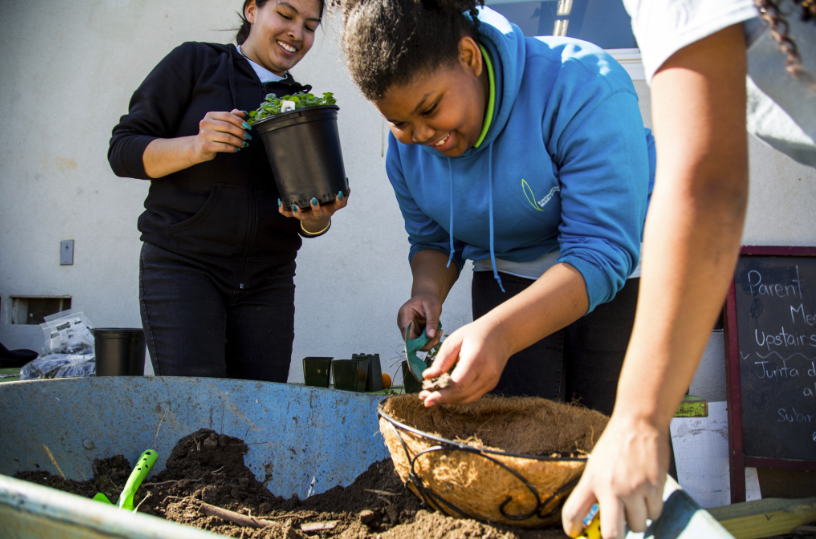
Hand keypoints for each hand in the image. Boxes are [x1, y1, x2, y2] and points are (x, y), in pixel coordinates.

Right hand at [192, 109, 250, 161]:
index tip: (248, 127)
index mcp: (210, 115)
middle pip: (228, 126)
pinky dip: (233, 148)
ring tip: (244, 144)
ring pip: (227, 137)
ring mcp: (204, 134)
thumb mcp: (221, 122)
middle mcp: (205, 123)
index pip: (227, 115)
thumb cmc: (213, 133)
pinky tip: (237, 149)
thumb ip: (232, 116)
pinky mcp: (206, 145)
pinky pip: (224, 146)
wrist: (199, 147)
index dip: (239, 121)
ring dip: (238, 141)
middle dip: (240, 132)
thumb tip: (244, 113)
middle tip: (248, 137)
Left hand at [278, 188, 350, 230]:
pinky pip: (290, 215)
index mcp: (330, 208)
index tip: (339, 193)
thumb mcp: (335, 200)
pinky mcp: (299, 215)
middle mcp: (320, 213)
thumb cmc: (327, 204)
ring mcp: (308, 215)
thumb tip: (346, 182)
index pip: (337, 205)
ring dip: (298, 212)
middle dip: (316, 207)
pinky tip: (280, 203)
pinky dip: (284, 210)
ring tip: (294, 206)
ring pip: (303, 216)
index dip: (339, 200)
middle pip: (318, 213)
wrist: (317, 219)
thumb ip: (341, 191)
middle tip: (313, 200)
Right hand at [397, 291, 443, 351]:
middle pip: (411, 341)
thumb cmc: (428, 299)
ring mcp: (408, 329)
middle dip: (426, 342)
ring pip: (417, 343)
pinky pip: (421, 340)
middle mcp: (403, 324)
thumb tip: (430, 336)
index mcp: (404, 315)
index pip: (407, 334)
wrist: (426, 296)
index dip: (417, 342)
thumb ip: (432, 321)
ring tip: (439, 331)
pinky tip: (437, 332)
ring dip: (429, 341)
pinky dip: (429, 339)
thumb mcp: (433, 307)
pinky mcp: (414, 332)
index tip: (431, 339)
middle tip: (439, 334)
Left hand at [418, 317, 511, 406]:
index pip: (458, 385)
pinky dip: (457, 397)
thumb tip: (427, 376)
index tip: (426, 399)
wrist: (501, 333)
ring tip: (431, 395)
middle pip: (461, 395)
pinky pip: (472, 396)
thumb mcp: (454, 340)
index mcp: (477, 360)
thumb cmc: (476, 334)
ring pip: (466, 399)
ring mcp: (491, 381)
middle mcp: (487, 374)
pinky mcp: (491, 384)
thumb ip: (442, 360)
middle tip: (423, 397)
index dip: (441, 395)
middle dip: (441, 399)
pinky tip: (445, 392)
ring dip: (448, 400)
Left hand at [561, 413, 668, 538]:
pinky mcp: (654, 487)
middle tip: (615, 531)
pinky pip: (654, 514)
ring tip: (634, 502)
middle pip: (612, 535)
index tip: (575, 532)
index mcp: (591, 480)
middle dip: (614, 538)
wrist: (639, 422)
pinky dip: (652, 509)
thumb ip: (594, 490)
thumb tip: (594, 516)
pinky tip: (647, 493)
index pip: (572, 512)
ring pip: (638, 526)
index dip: (572, 528)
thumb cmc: (617, 443)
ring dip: (637, 520)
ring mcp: (634, 489)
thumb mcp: (596, 465)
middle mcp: (611, 487)